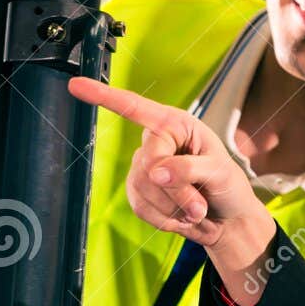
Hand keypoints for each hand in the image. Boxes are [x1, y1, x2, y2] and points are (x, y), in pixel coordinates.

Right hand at [67, 76, 273, 262]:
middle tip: (201, 207)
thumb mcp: (220, 173)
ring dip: (175, 209)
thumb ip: (190, 168)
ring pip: (144, 190)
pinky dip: (166, 220)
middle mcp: (155, 141)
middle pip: (149, 166)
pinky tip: (182, 218)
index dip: (105, 97)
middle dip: (178, 193)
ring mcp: (143, 168)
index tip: (75, 85)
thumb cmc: (229, 187)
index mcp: (175, 124)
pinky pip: (141, 208)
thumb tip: (156, 172)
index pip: (136, 108)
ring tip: (197, 211)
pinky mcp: (138, 194)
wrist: (227, 220)